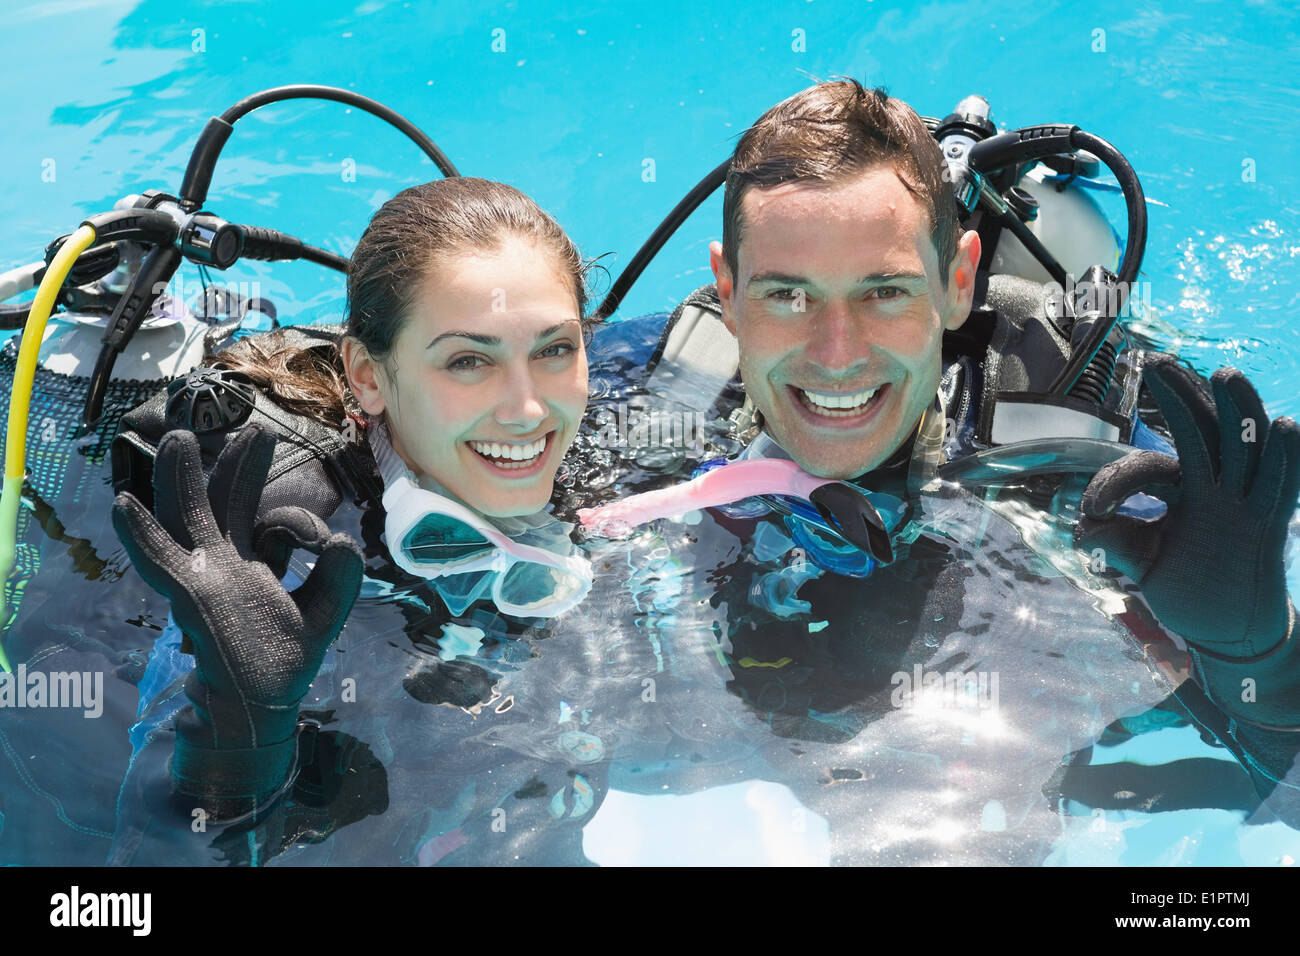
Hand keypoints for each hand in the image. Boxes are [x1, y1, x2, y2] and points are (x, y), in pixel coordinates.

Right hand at [112, 424, 362, 802]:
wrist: (257, 709)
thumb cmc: (283, 662)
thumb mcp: (325, 614)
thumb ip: (341, 577)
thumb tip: (339, 537)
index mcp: (255, 563)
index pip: (272, 521)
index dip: (299, 521)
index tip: (322, 539)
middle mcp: (225, 563)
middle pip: (223, 502)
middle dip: (234, 466)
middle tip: (252, 428)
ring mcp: (203, 577)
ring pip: (186, 518)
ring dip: (180, 479)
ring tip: (177, 439)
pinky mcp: (189, 598)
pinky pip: (159, 561)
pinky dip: (141, 535)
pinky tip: (125, 504)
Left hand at [1074, 354, 1299, 657]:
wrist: (1225, 631)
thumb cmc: (1183, 589)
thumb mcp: (1139, 560)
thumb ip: (1112, 541)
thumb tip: (1082, 527)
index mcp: (1187, 491)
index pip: (1155, 464)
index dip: (1119, 479)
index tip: (1091, 511)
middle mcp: (1217, 489)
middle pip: (1206, 430)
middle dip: (1182, 395)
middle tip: (1157, 362)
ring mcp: (1244, 506)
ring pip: (1245, 447)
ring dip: (1236, 409)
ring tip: (1222, 374)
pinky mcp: (1265, 528)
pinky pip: (1282, 487)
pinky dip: (1288, 458)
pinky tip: (1288, 425)